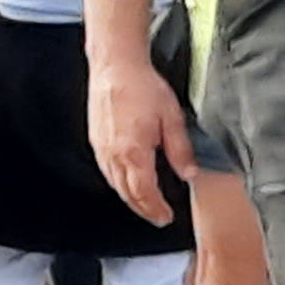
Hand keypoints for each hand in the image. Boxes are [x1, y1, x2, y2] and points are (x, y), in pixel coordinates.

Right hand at [88, 57, 193, 228]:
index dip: (156, 208)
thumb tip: (189, 173)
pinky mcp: (96, 140)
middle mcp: (113, 154)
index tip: (166, 217)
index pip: (144, 192)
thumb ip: (181, 150)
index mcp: (134, 152)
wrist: (115, 66)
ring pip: (114, 183)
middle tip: (157, 218)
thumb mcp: (172, 118)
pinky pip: (106, 170)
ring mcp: (101, 148)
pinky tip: (127, 181)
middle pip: (126, 192)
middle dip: (143, 209)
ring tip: (145, 205)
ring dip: (130, 198)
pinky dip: (118, 183)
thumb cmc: (142, 87)